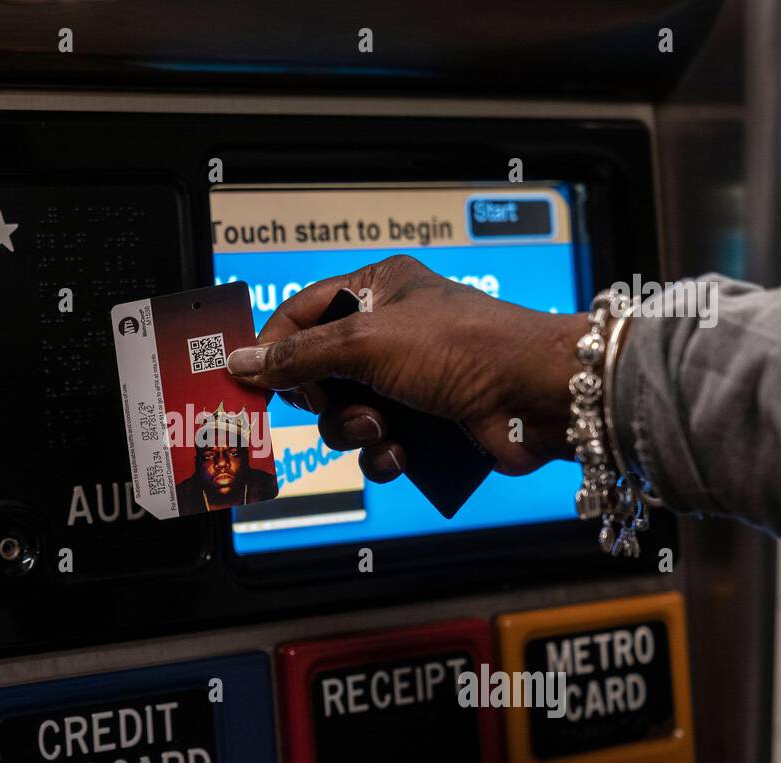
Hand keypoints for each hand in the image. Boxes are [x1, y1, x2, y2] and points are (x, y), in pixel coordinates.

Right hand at [225, 255, 586, 478]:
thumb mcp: (368, 342)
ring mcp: (410, 379)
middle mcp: (392, 331)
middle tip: (331, 404)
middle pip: (320, 372)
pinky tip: (402, 454)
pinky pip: (380, 445)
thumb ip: (299, 356)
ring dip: (355, 430)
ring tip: (380, 428)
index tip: (254, 382)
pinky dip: (384, 455)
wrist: (537, 396)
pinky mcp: (427, 421)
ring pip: (347, 415)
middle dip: (324, 399)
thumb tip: (243, 363)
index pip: (302, 314)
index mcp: (377, 290)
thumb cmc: (465, 346)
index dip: (276, 348)